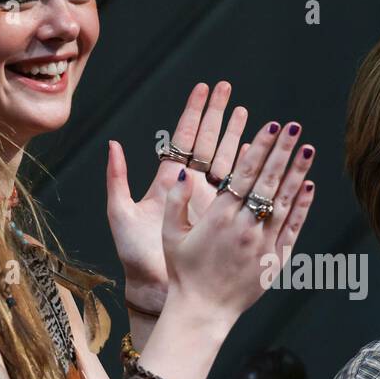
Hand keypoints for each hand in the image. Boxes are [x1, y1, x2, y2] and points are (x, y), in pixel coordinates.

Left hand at [108, 81, 248, 314]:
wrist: (156, 289)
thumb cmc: (136, 256)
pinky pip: (244, 192)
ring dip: (241, 138)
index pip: (184, 139)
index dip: (194, 113)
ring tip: (253, 114)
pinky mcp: (225, 221)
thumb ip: (116, 179)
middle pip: (209, 143)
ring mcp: (210, 204)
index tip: (204, 88)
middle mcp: (191, 189)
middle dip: (219, 115)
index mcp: (168, 182)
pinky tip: (266, 155)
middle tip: (229, 89)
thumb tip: (113, 143)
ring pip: (229, 162)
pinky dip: (254, 173)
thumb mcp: (120, 215)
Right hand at [162, 119, 315, 323]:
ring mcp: (263, 244)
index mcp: (219, 217)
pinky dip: (302, 207)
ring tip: (306, 149)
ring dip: (297, 174)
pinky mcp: (275, 260)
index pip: (244, 173)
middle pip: (268, 181)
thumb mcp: (170, 235)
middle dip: (282, 151)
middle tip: (294, 127)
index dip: (259, 148)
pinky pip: (292, 228)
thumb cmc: (183, 272)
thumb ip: (176, 201)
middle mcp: (245, 227)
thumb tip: (185, 171)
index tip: (270, 126)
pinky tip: (309, 187)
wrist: (203, 311)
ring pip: (285, 202)